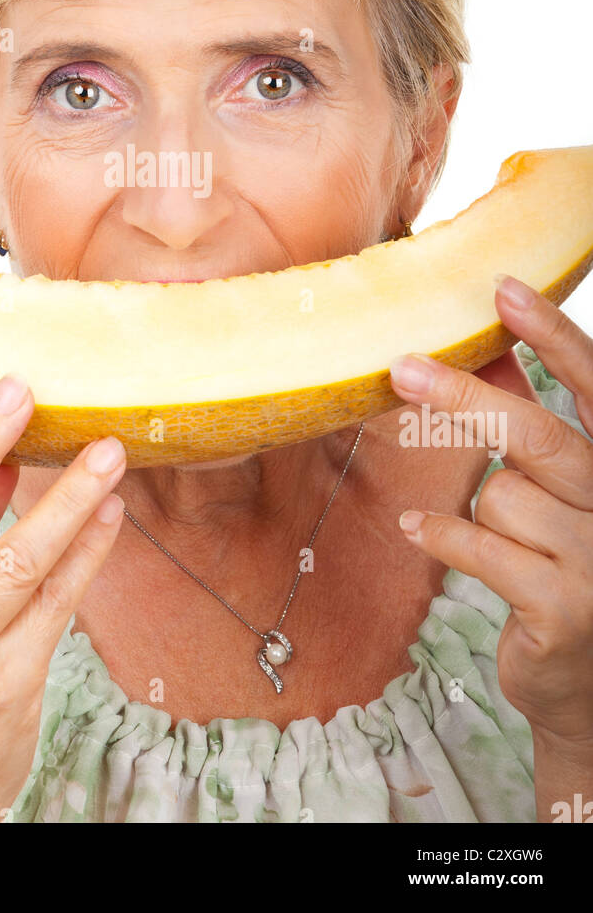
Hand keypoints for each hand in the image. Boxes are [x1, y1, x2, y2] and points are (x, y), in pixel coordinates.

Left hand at [388, 274, 592, 748]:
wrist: (586, 685)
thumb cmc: (566, 569)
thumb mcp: (563, 495)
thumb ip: (533, 429)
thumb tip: (487, 353)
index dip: (551, 336)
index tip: (502, 288)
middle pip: (538, 437)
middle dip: (464, 398)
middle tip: (401, 367)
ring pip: (501, 496)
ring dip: (478, 509)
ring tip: (497, 539)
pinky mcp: (564, 608)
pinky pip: (480, 546)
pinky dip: (442, 536)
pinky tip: (421, 532)